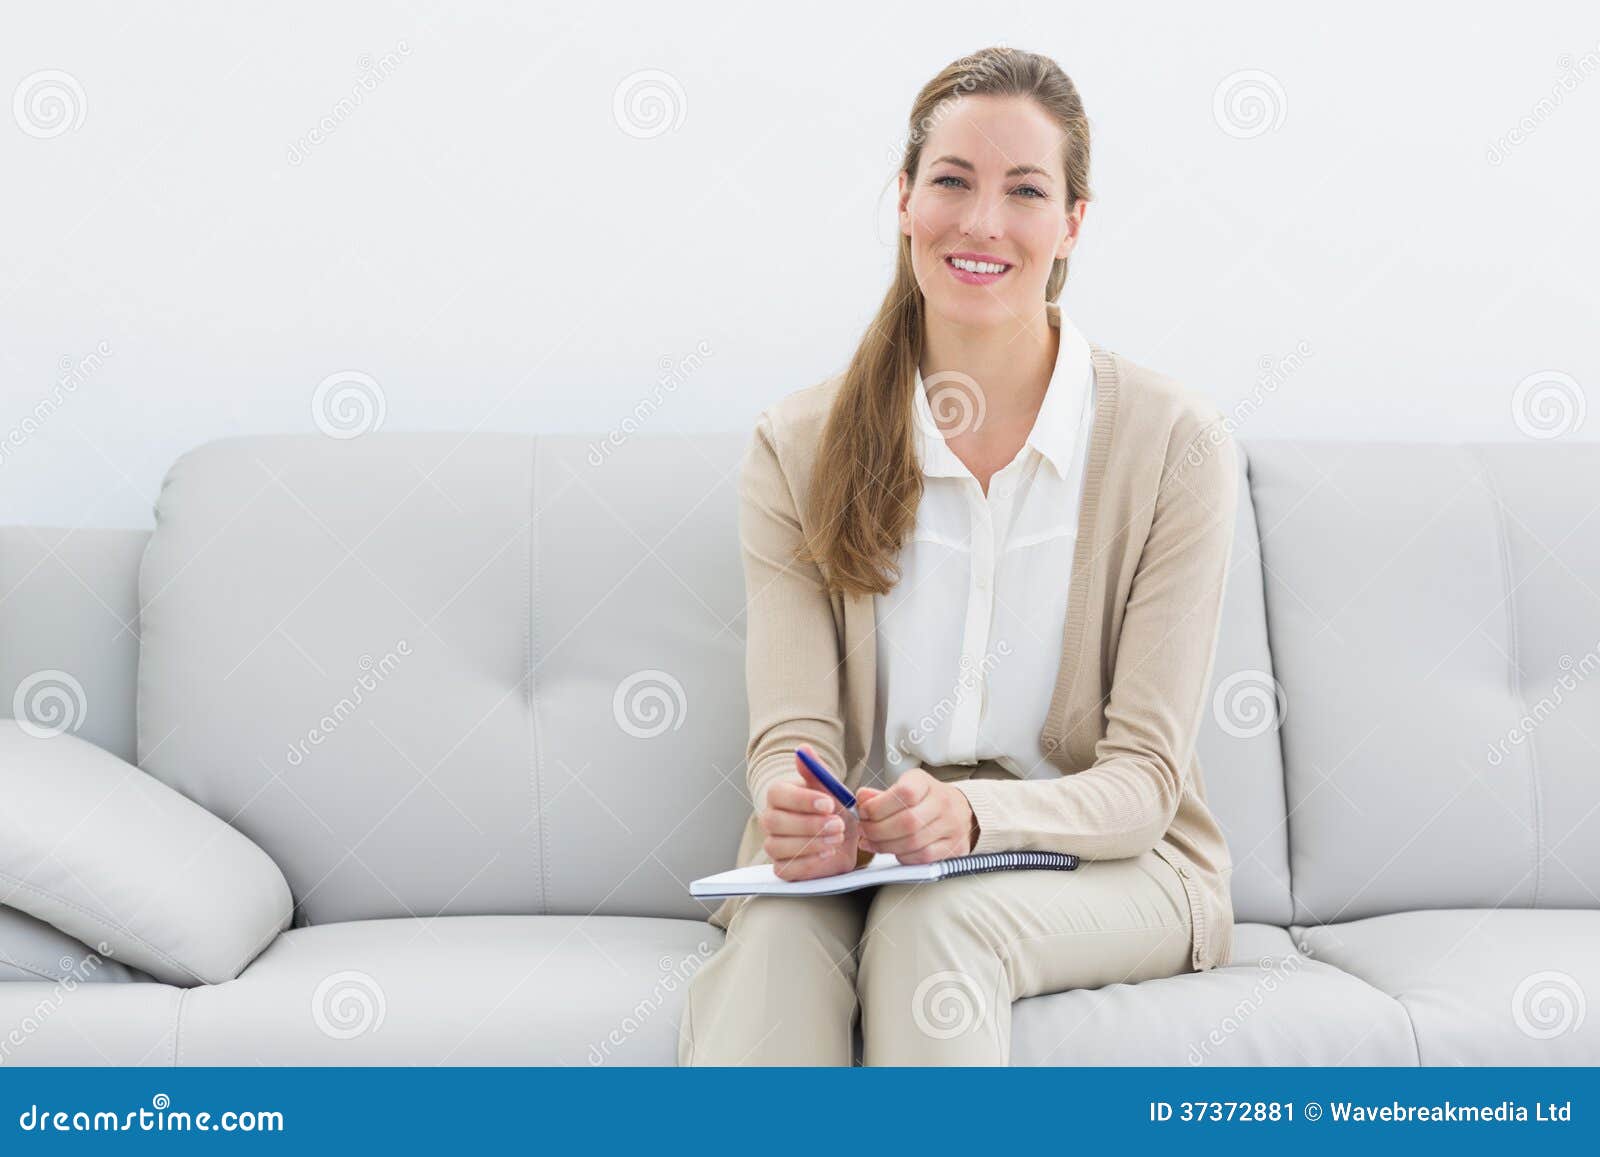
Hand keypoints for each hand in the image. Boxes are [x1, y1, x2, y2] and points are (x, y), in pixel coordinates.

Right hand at [760, 750, 862, 880]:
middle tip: (837, 824)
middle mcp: (771, 820)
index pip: (778, 794)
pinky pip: (786, 868)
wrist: (844, 836)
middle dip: (810, 824)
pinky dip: (809, 863)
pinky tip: (827, 854)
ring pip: (779, 846)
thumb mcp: (830, 788)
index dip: (802, 800)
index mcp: (779, 796)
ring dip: (812, 843)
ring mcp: (774, 845)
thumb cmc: (833, 810)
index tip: (828, 803)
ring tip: (837, 838)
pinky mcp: (782, 868)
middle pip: (776, 822)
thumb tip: (803, 749)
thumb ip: (817, 770)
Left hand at [856, 768, 975, 863]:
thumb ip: (881, 795)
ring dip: (885, 846)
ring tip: (872, 842)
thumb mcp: (904, 788)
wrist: (960, 810)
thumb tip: (861, 799)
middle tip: (864, 831)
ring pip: (913, 843)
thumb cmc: (925, 799)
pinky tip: (893, 851)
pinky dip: (903, 857)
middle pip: (907, 822)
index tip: (864, 812)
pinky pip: (923, 857)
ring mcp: (952, 827)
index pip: (904, 793)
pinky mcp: (955, 847)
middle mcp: (943, 803)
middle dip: (877, 830)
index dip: (879, 806)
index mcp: (926, 783)